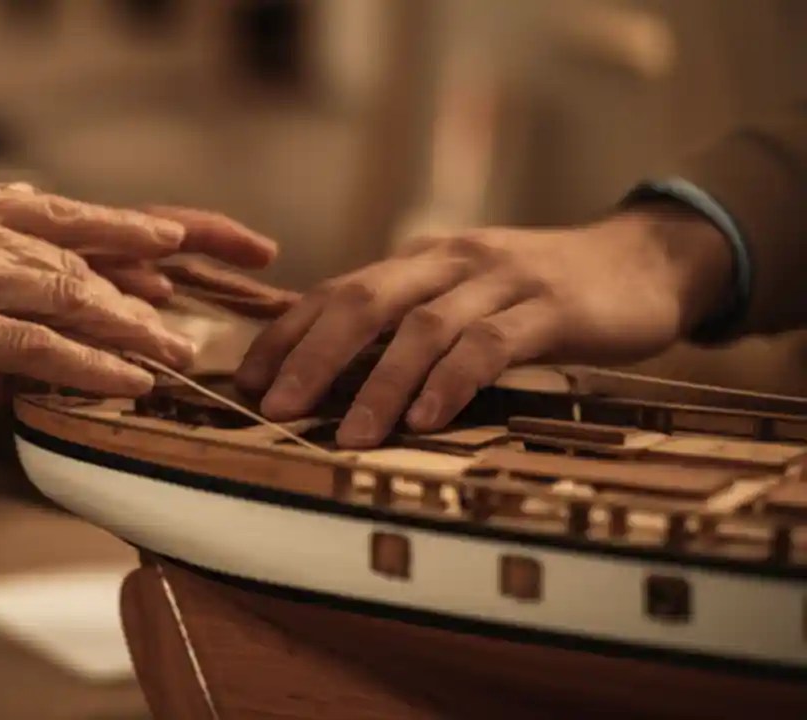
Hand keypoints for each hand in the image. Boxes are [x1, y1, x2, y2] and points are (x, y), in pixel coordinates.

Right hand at [0, 179, 258, 408]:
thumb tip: (34, 213)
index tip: (172, 239)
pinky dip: (89, 366)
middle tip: (187, 309)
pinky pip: (37, 348)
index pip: (60, 210)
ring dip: (128, 327)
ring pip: (66, 296)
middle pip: (76, 253)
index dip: (122, 227)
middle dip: (140, 282)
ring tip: (175, 350)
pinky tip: (130, 380)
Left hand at [236, 205, 733, 446]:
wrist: (647, 261)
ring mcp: (501, 279)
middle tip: (274, 408)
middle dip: (311, 355)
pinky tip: (426, 420)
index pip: (334, 290)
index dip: (286, 334)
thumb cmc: (541, 295)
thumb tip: (333, 376)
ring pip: (423, 327)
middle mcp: (450, 260)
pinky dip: (452, 382)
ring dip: (379, 384)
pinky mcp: (551, 308)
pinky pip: (489, 344)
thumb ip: (409, 323)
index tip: (245, 382)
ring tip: (349, 437)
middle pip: (363, 300)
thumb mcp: (465, 298)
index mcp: (420, 260)